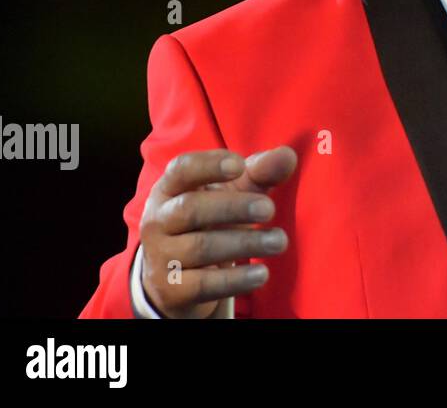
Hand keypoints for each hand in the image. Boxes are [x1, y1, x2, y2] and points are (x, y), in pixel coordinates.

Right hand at [138, 146, 297, 317]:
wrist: (182, 275)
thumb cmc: (213, 218)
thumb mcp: (237, 191)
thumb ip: (261, 172)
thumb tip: (288, 156)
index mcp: (170, 188)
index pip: (181, 169)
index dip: (208, 165)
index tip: (240, 165)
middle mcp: (158, 220)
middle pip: (191, 209)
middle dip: (233, 207)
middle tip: (269, 209)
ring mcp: (161, 257)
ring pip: (200, 247)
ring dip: (245, 243)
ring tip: (279, 241)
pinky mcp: (172, 290)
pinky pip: (203, 284)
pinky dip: (235, 280)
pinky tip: (262, 273)